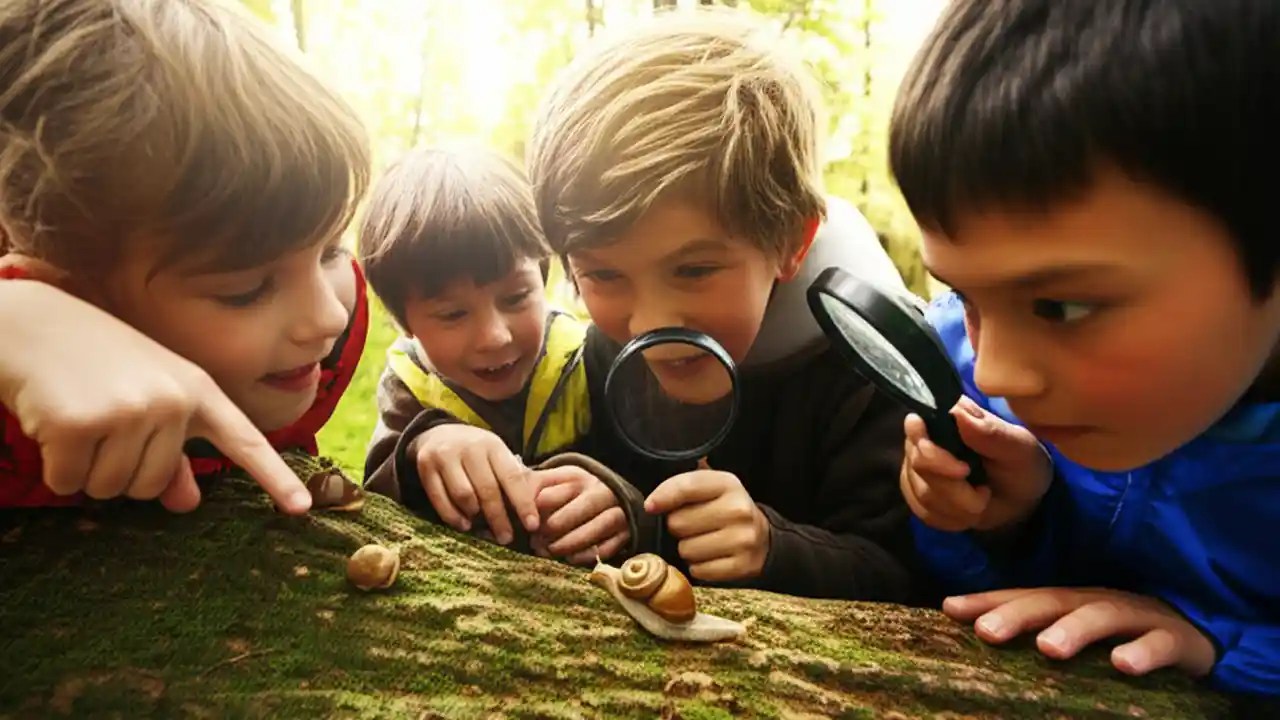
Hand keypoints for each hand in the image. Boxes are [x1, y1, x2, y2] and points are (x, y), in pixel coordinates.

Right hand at [0, 279, 310, 513]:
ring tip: (78, 416)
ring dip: (84, 468)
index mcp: (197, 390)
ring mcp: (131, 410)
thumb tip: (188, 503)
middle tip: (101, 421)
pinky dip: (55, 465)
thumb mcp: (145, 397)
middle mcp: (173, 400)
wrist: (30, 323)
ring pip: (111, 489)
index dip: (274, 478)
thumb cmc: (94, 363)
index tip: (302, 509)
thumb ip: (172, 451)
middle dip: (118, 469)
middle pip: (152, 486)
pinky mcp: (82, 424)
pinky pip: (70, 483)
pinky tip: (50, 422)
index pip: (244, 440)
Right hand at [411, 423, 538, 543]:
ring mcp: (446, 456)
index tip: (532, 525)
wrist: (438, 433)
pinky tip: (464, 525)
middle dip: (499, 518)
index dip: (523, 503)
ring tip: (483, 529)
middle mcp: (470, 448)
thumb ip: (512, 478)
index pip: (512, 476)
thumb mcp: (497, 455)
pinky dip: (452, 516)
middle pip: (487, 489)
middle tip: (506, 538)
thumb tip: (533, 513)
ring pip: (464, 495)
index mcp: (493, 445)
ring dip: (475, 516)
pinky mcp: (425, 466)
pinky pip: (439, 498)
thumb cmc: (477, 452)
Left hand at [532, 465, 628, 565]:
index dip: (539, 508)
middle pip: (583, 505)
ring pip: (600, 525)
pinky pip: (609, 546)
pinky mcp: (626, 532)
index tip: (527, 523)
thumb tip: (512, 506)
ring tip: (552, 551)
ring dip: (573, 541)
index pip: (560, 488)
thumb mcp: (552, 484)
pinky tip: (571, 559)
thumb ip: (532, 490)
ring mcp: (618, 511)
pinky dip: (589, 554)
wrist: (608, 498)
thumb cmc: (570, 495)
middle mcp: (602, 490)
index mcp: (578, 476)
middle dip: (558, 525)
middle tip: (538, 541)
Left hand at [644, 459, 769, 581]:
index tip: (650, 506)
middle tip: (691, 526)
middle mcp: (739, 509)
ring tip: (702, 541)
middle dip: (677, 527)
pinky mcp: (742, 565)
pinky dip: (698, 567)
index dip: (662, 497)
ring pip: (686, 549)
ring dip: (687, 548)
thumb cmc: (726, 509)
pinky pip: (699, 570)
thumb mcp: (712, 487)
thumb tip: (652, 502)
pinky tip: (710, 557)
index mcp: (728, 484)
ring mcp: (743, 539)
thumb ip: (684, 484)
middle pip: (679, 523)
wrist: (762, 538)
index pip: (686, 487)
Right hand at [901, 396, 1051, 532]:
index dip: (932, 452)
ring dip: (957, 506)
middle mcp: (924, 438)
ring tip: (982, 501)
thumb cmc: (1021, 466)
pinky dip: (950, 518)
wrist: (1018, 501)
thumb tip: (959, 412)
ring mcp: (916, 467)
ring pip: (921, 492)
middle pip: (918, 464)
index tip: (963, 470)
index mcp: (947, 417)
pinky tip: (967, 513)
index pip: (916, 428)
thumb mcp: (1019, 449)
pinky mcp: (915, 494)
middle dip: (954, 488)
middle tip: (984, 493)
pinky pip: (922, 511)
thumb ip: (992, 432)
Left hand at [944, 587, 1216, 677]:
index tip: (950, 608)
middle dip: (1018, 614)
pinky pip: (1159, 643)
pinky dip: (1142, 652)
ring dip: (1074, 630)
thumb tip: (980, 643)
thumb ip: (1040, 640)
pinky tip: (1123, 664)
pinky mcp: (1177, 639)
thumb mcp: (1079, 643)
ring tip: (1048, 648)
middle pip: (1053, 601)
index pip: (1022, 598)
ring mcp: (1138, 616)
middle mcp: (1098, 603)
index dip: (987, 601)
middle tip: (987, 631)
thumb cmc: (1124, 642)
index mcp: (1070, 604)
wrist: (1200, 639)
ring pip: (1102, 616)